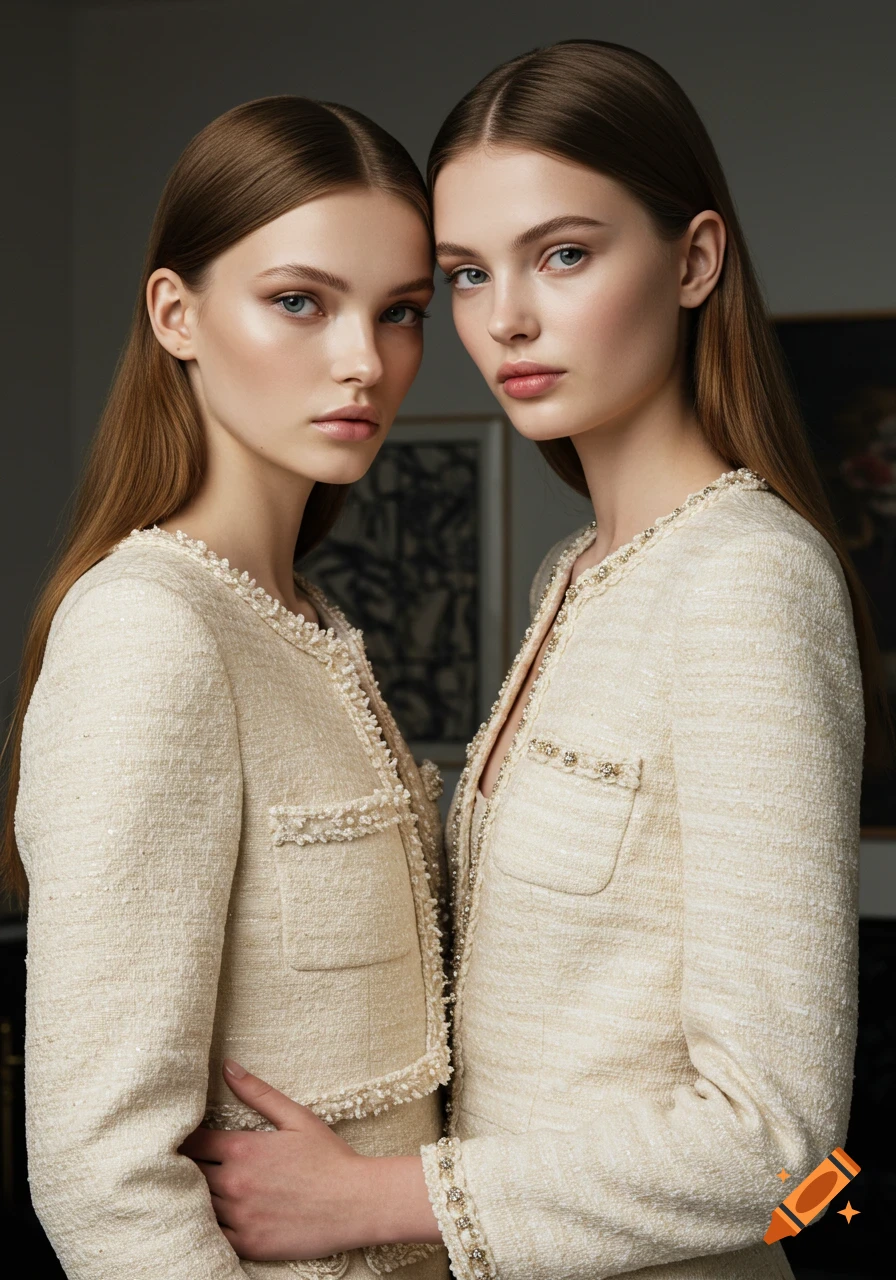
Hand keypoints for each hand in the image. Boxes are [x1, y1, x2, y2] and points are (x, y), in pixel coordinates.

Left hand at [179, 1060, 439, 1260]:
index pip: (192, 1142)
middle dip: (185, 1169)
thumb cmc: (329, 1157)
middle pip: (189, 1175)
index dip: (183, 1140)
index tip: (181, 1140)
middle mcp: (234, 1182)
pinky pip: (212, 1238)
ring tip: (194, 1193)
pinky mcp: (248, 1244)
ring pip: (196, 1207)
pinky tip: (212, 1220)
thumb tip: (227, 1065)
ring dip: (193, 1198)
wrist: (357, 1202)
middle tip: (183, 1167)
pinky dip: (207, 1228)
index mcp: (242, 1148)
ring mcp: (239, 1216)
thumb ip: (257, 1092)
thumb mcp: (295, 1116)